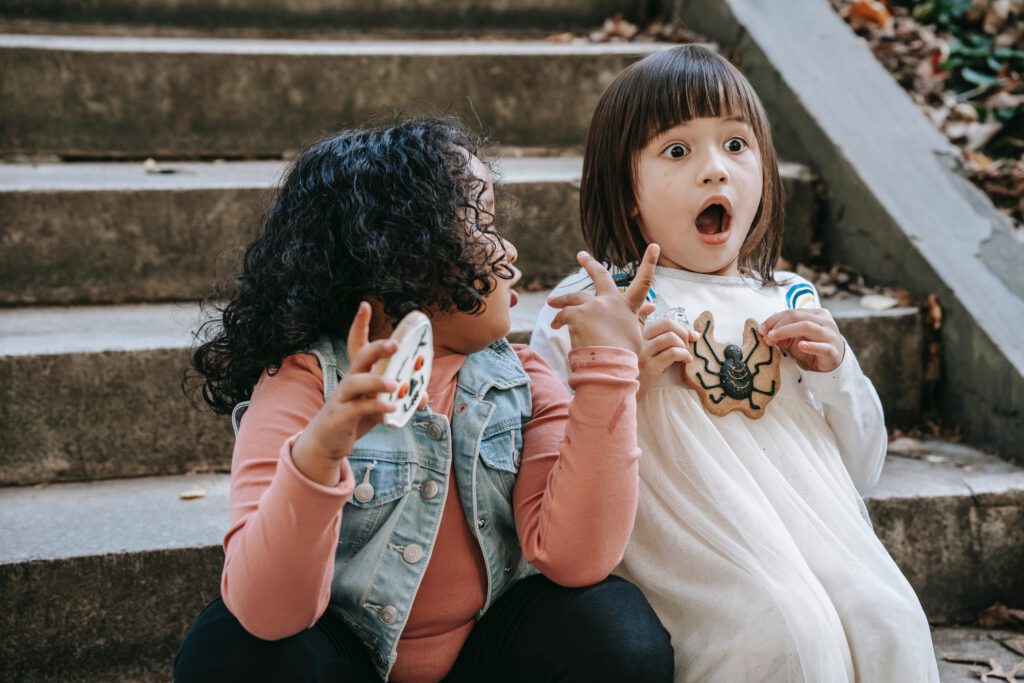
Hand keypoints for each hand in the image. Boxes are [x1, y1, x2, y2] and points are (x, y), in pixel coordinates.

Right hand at [292, 302, 398, 484]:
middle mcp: (349, 381)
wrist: (326, 442)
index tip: (365, 305)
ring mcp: (343, 398)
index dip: (360, 324)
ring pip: (356, 382)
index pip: (356, 344)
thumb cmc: (353, 418)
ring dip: (376, 381)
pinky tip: (391, 406)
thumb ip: (399, 398)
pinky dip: (375, 406)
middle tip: (395, 344)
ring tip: (394, 384)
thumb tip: (423, 394)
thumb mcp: (378, 407)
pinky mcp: (341, 416)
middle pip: (360, 357)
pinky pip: (358, 408)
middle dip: (377, 348)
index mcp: (358, 374)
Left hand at [547, 244, 658, 353]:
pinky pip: (563, 314)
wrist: (608, 366)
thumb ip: (639, 319)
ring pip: (573, 297)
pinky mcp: (577, 313)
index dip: (650, 263)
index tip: (654, 246)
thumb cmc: (624, 357)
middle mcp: (611, 301)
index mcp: (628, 307)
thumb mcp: (637, 337)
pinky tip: (555, 326)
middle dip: (589, 263)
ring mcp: (593, 305)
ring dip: (562, 299)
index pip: (644, 282)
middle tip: (581, 255)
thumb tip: (651, 307)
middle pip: (600, 276)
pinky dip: (558, 319)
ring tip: (552, 302)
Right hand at [636, 315, 698, 400]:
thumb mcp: (637, 348)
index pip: (661, 320)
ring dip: (683, 345)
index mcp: (634, 332)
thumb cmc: (634, 369)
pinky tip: (686, 361)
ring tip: (684, 354)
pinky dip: (684, 355)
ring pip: (671, 337)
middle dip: (683, 332)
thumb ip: (650, 333)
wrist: (620, 392)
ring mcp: (641, 352)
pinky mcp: (649, 367)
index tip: (690, 334)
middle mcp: (635, 339)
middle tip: (688, 344)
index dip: (680, 326)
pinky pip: (673, 353)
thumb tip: (668, 316)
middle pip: (667, 324)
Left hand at [759, 308, 844, 372]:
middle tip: (766, 336)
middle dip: (778, 326)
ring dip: (787, 332)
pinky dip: (810, 346)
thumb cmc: (812, 346)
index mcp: (816, 314)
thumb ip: (782, 333)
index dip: (774, 319)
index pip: (791, 312)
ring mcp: (830, 335)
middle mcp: (825, 321)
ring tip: (774, 339)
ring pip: (808, 327)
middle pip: (798, 317)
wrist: (831, 362)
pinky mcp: (833, 350)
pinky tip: (800, 346)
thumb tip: (765, 333)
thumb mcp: (794, 339)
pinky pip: (822, 346)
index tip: (761, 329)